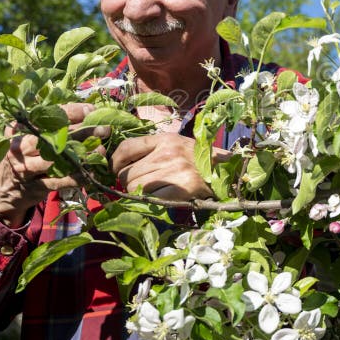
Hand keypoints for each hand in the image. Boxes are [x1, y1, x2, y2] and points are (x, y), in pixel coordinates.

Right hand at [0, 103, 106, 227]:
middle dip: (82, 132)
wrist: (4, 187)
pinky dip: (76, 177)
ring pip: (57, 161)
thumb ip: (53, 123)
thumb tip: (88, 110)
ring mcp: (26, 168)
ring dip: (82, 156)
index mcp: (20, 128)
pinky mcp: (34, 186)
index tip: (91, 110)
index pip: (47, 116)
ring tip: (100, 151)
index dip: (72, 112)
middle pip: (54, 137)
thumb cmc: (25, 154)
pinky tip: (91, 172)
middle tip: (104, 129)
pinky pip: (59, 182)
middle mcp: (20, 147)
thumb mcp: (31, 135)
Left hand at [110, 133, 228, 201]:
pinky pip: (149, 198)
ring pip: (135, 187)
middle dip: (128, 181)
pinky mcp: (180, 189)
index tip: (116, 169)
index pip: (126, 148)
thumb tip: (120, 164)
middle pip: (127, 173)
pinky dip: (149, 201)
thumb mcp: (175, 144)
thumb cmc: (196, 158)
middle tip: (139, 183)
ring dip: (137, 193)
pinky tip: (158, 197)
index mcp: (165, 139)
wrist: (224, 171)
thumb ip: (151, 149)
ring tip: (151, 190)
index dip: (115, 162)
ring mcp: (174, 171)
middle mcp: (167, 153)